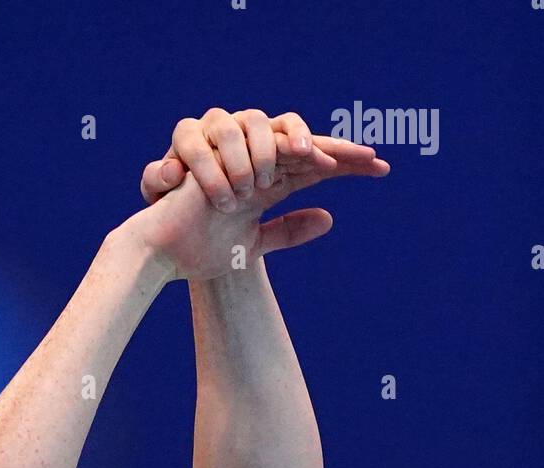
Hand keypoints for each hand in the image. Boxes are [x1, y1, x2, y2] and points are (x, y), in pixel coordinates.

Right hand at [129, 108, 388, 280]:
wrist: (162, 255)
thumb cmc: (198, 252)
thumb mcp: (253, 246)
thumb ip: (288, 232)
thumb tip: (330, 219)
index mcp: (266, 186)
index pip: (313, 167)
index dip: (346, 165)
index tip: (381, 169)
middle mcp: (254, 166)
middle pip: (304, 145)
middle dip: (341, 150)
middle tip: (371, 156)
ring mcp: (234, 158)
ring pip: (279, 136)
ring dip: (294, 156)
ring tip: (292, 177)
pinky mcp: (213, 153)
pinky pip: (251, 142)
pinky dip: (270, 153)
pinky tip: (287, 166)